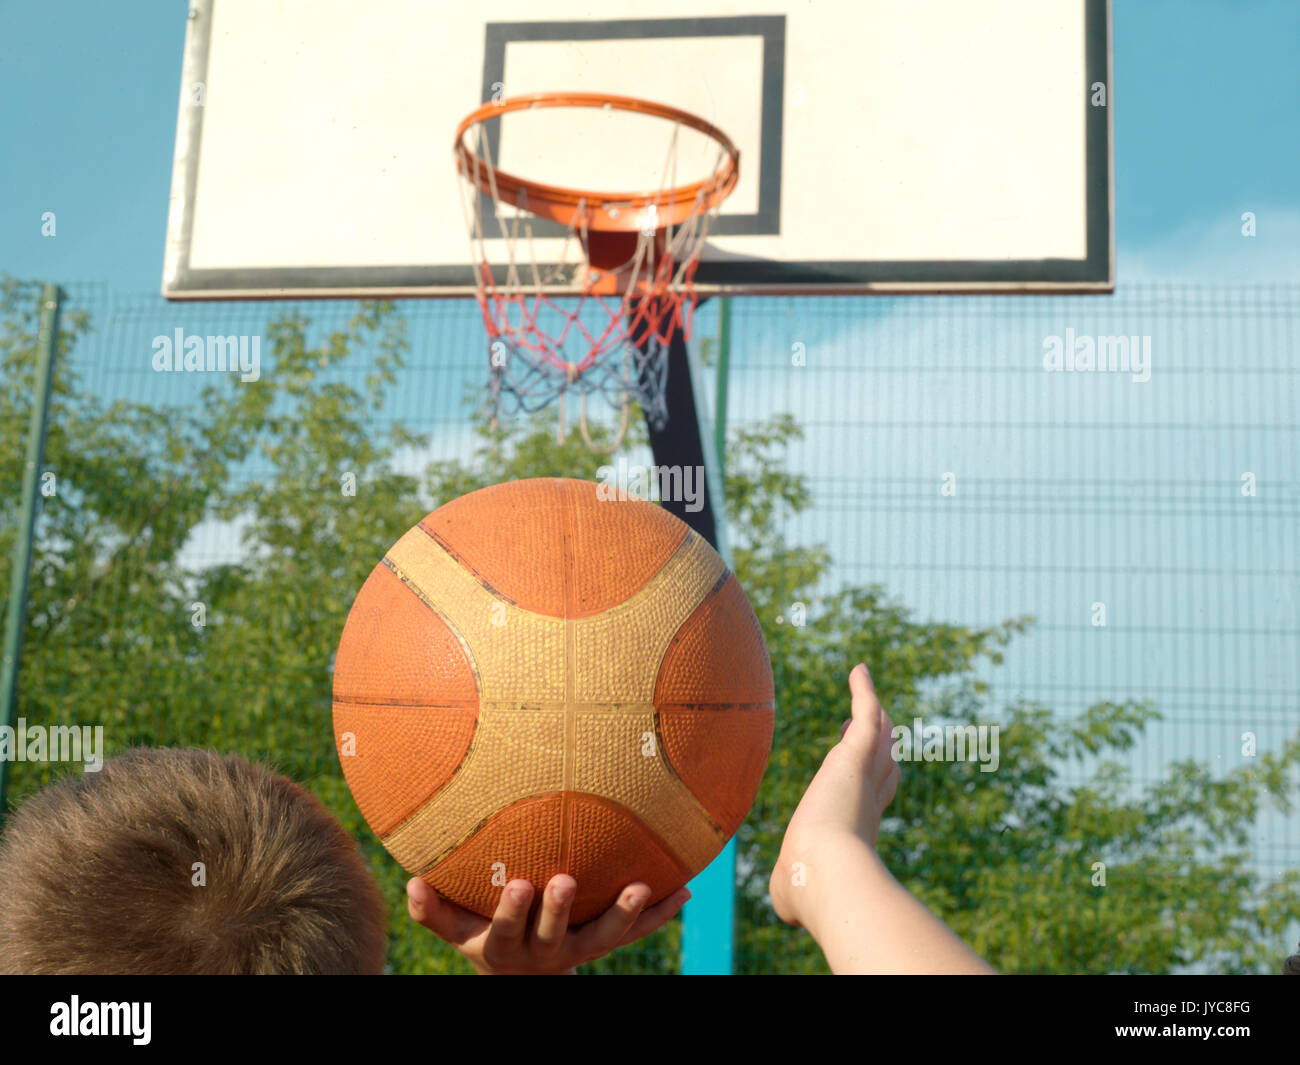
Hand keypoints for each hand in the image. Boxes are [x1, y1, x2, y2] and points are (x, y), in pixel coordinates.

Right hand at [407, 874, 689, 973]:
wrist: (522, 974)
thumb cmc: (483, 933)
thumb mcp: (455, 928)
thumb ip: (432, 910)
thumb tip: (412, 881)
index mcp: (507, 946)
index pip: (507, 930)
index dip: (512, 910)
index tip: (518, 881)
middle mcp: (546, 952)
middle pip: (556, 936)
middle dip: (559, 910)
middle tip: (565, 879)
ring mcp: (579, 950)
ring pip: (605, 938)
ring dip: (624, 914)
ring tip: (642, 888)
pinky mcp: (605, 943)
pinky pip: (636, 931)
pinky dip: (660, 913)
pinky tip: (684, 889)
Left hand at [769, 663, 899, 927]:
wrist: (821, 871)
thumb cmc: (806, 889)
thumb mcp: (794, 893)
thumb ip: (790, 893)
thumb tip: (785, 904)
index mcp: (856, 828)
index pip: (870, 798)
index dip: (872, 783)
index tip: (868, 772)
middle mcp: (867, 798)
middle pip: (880, 762)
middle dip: (880, 745)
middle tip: (877, 726)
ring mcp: (865, 773)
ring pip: (876, 736)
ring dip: (873, 716)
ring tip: (867, 694)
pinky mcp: (857, 752)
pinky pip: (865, 712)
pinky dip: (863, 691)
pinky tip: (858, 670)